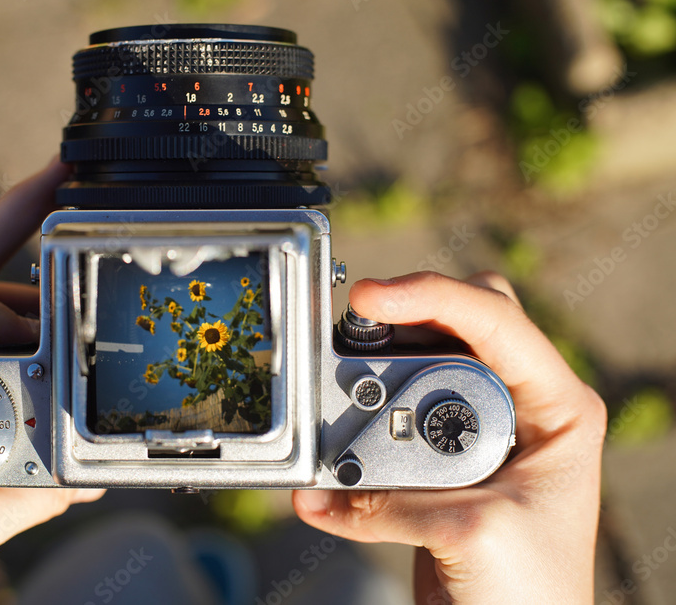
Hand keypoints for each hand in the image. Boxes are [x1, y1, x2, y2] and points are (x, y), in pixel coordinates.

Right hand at [294, 271, 606, 603]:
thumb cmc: (534, 594)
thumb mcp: (469, 532)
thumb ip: (387, 500)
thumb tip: (315, 487)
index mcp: (556, 406)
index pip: (496, 320)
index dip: (431, 296)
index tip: (370, 298)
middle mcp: (518, 406)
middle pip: (455, 324)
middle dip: (402, 320)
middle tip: (353, 329)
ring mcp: (474, 429)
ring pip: (415, 364)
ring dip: (372, 370)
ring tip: (335, 386)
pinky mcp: (436, 459)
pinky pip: (389, 418)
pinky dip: (355, 426)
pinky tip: (328, 454)